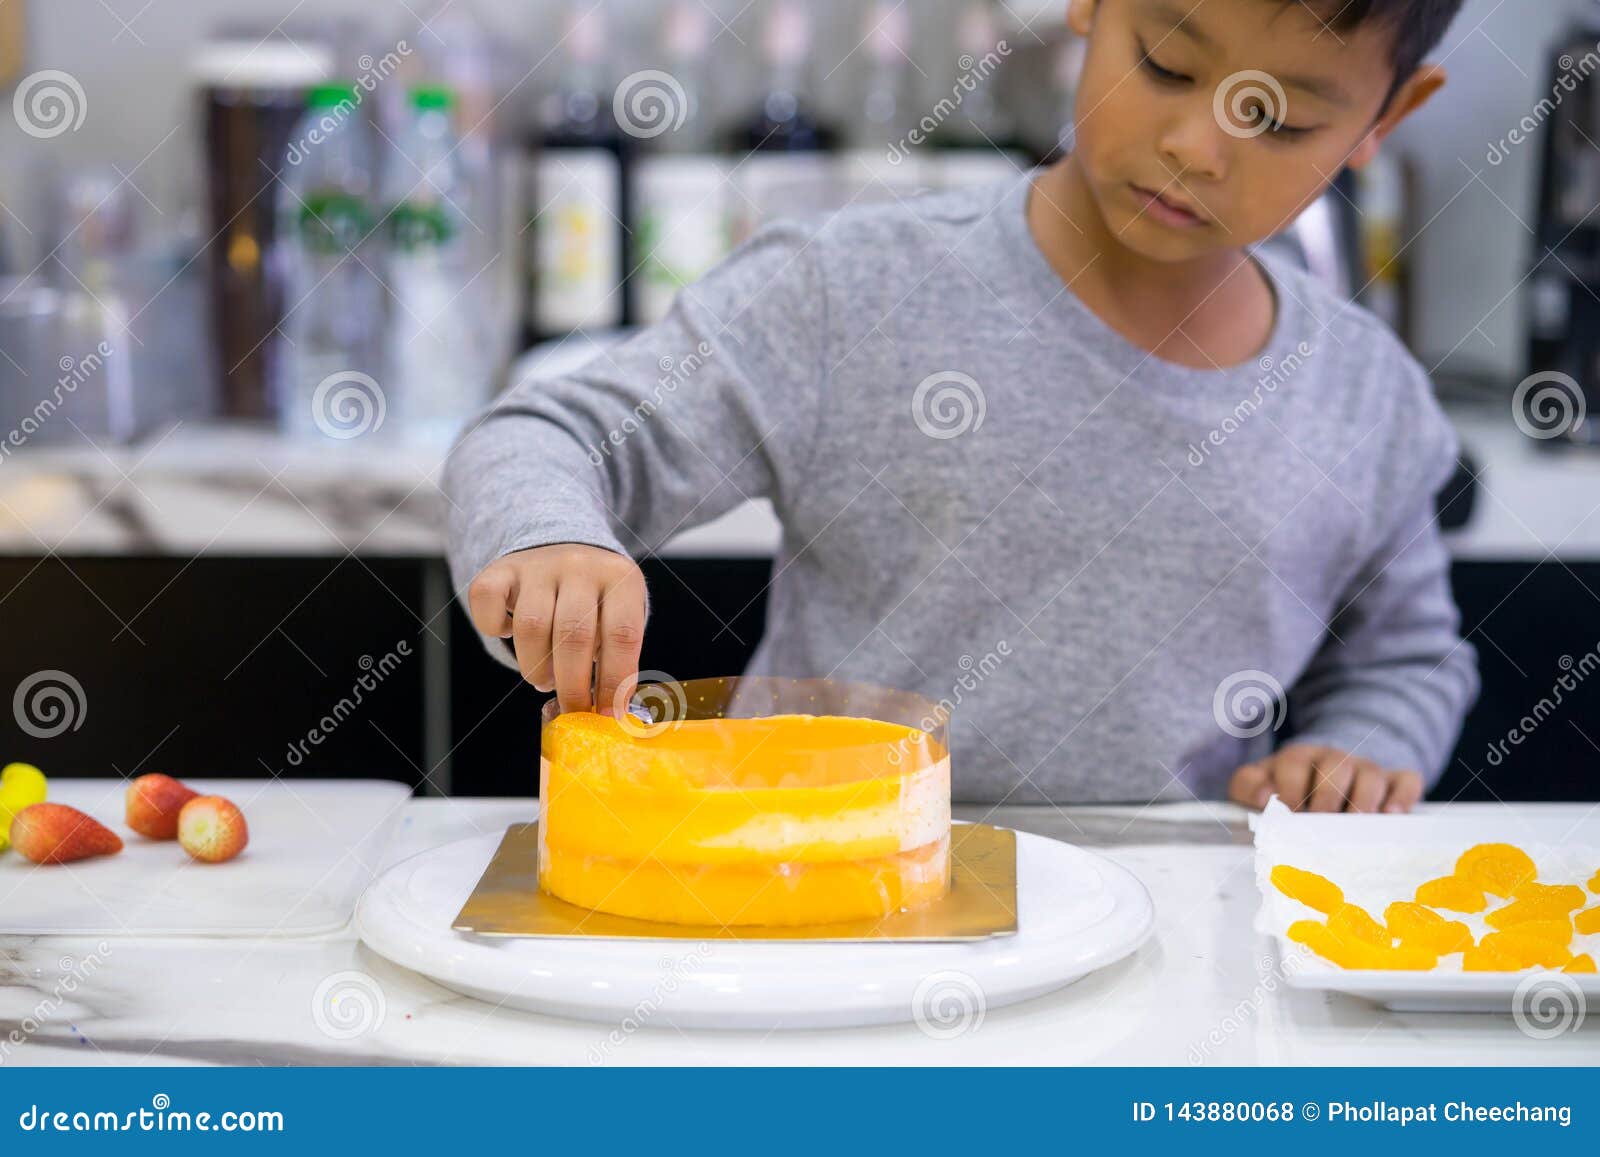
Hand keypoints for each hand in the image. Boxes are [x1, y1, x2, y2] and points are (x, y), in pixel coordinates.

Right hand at [466, 544, 647, 714]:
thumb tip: (607, 712)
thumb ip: (615, 656)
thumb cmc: (595, 599)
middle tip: (570, 708)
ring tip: (545, 678)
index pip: (622, 635)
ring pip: (531, 626)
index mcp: (620, 578)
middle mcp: (581, 565)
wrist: (564, 545)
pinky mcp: (502, 568)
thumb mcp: (617, 615)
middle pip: (573, 635)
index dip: (615, 681)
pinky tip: (508, 633)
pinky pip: (488, 601)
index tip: (607, 714)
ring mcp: (540, 564)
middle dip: (572, 685)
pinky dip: (494, 628)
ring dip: (536, 666)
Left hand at [1227, 743, 1423, 813]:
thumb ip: (1247, 786)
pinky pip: (1407, 781)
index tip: (1288, 813)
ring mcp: (1366, 769)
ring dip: (1363, 801)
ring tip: (1354, 825)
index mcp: (1298, 757)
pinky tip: (1391, 815)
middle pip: (1336, 766)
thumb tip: (1264, 798)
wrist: (1322, 780)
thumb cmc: (1286, 790)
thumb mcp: (1258, 784)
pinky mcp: (1393, 783)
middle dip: (1327, 797)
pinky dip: (1402, 796)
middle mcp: (1334, 759)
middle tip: (1320, 824)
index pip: (1294, 762)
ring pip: (1372, 774)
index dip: (1290, 788)